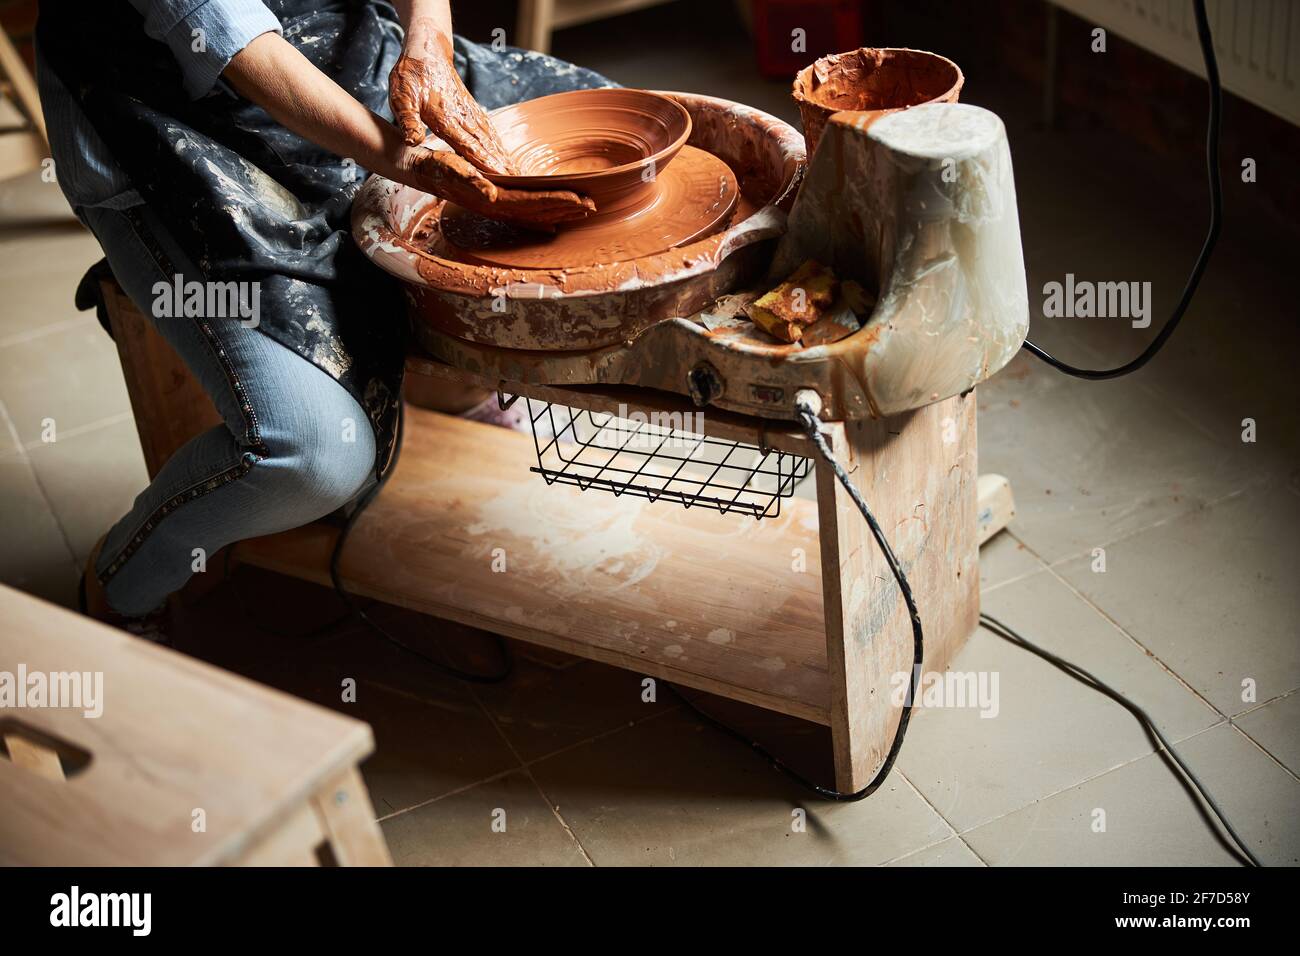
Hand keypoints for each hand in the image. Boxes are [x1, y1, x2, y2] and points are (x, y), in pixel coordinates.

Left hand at [389, 21, 514, 174]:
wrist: (427, 50)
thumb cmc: (410, 74)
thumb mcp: (401, 96)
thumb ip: (407, 119)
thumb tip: (412, 141)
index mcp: (445, 118)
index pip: (468, 145)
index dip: (484, 163)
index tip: (499, 178)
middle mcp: (462, 117)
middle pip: (485, 145)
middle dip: (500, 165)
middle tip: (516, 184)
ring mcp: (469, 112)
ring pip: (490, 138)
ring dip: (503, 156)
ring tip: (516, 174)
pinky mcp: (471, 108)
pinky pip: (488, 129)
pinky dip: (498, 144)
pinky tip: (505, 154)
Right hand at [399, 147, 594, 228]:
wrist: (418, 170)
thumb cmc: (434, 165)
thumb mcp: (449, 167)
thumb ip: (469, 179)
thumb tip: (490, 192)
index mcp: (492, 198)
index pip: (532, 202)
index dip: (557, 202)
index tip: (581, 200)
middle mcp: (497, 205)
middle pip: (539, 210)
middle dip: (566, 209)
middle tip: (594, 207)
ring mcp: (497, 206)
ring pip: (535, 213)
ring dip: (559, 212)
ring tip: (584, 210)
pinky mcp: (495, 201)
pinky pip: (525, 212)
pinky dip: (543, 217)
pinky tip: (556, 222)